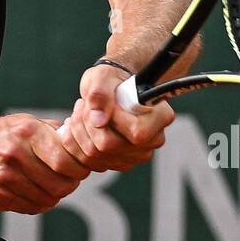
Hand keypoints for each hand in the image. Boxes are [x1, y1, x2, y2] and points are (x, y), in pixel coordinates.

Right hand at [0, 114, 90, 214]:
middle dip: (70, 185)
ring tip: (50, 186)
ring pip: (47, 199)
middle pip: (61, 184)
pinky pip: (30, 208)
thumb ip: (52, 130)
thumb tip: (83, 137)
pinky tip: (33, 193)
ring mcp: (3, 177)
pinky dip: (38, 203)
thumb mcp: (22, 122)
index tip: (80, 168)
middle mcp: (15, 153)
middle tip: (68, 180)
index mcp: (26, 131)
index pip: (67, 160)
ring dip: (55, 196)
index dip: (80, 168)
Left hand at [57, 63, 173, 171]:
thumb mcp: (103, 77)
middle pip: (111, 147)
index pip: (136, 132)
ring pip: (96, 156)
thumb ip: (100, 93)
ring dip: (80, 133)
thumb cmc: (111, 80)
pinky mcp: (119, 163)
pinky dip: (78, 144)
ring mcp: (136, 155)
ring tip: (81, 113)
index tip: (101, 102)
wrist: (111, 90)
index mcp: (161, 117)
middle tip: (82, 105)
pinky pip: (90, 162)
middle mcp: (153, 140)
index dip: (113, 119)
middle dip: (88, 124)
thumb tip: (98, 120)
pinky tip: (81, 126)